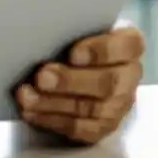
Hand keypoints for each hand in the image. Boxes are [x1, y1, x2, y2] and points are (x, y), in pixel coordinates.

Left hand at [16, 26, 145, 143]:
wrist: (82, 71)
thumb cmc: (76, 42)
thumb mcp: (75, 29)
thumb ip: (67, 29)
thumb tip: (38, 29)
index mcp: (128, 46)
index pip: (128, 46)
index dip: (101, 51)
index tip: (73, 54)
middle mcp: (129, 76)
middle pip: (107, 82)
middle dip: (70, 81)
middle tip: (42, 77)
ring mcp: (120, 104)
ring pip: (92, 108)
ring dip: (54, 104)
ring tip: (28, 97)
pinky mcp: (104, 126)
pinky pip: (82, 129)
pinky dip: (54, 120)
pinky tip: (32, 113)